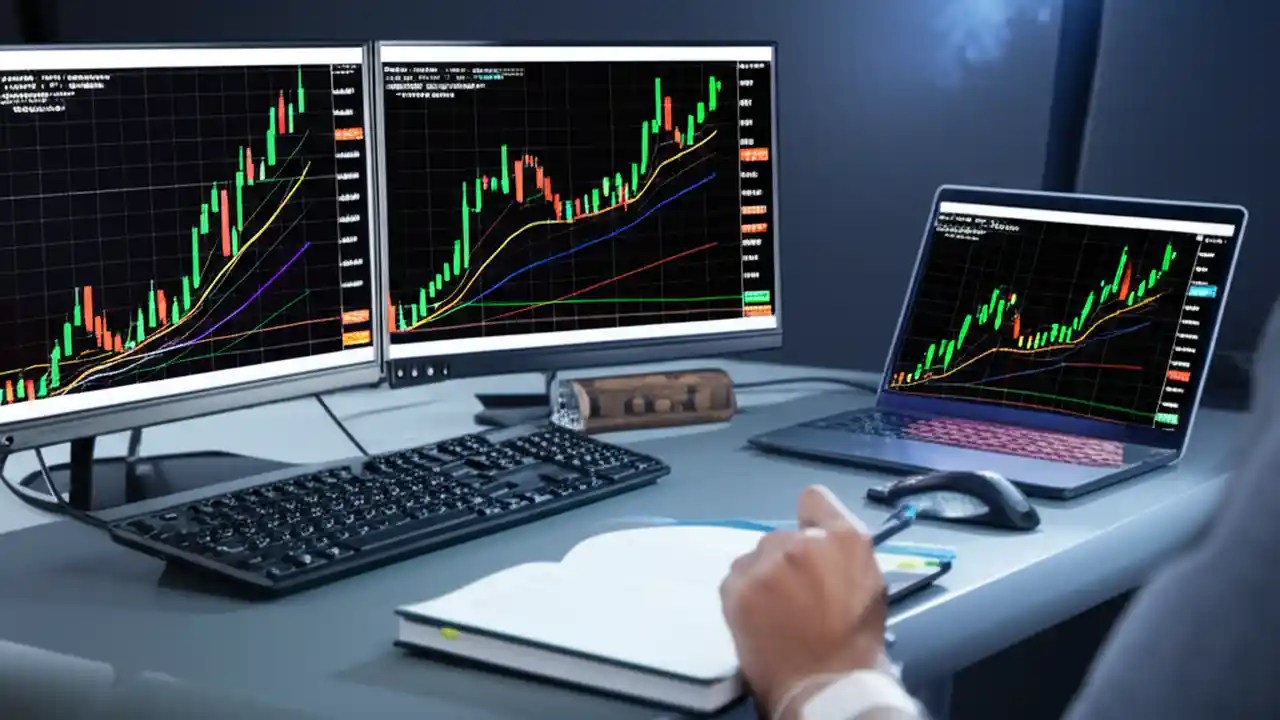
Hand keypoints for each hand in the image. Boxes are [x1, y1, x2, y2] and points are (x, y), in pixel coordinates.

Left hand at [720, 486, 887, 718]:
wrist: (824, 686)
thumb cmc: (855, 643)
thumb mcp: (869, 586)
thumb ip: (845, 553)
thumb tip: (823, 542)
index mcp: (845, 539)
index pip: (814, 499)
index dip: (810, 517)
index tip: (807, 537)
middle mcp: (802, 541)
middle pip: (783, 537)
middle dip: (787, 560)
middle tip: (796, 595)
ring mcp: (766, 563)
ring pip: (756, 558)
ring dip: (764, 576)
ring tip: (776, 611)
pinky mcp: (737, 586)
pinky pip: (736, 578)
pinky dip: (744, 595)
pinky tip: (759, 619)